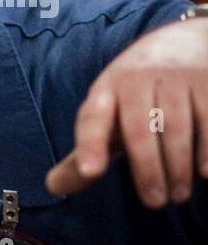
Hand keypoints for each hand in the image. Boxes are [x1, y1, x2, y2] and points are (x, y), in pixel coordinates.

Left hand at [46, 16, 207, 206]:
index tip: (92, 172)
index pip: (93, 117)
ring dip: (178, 166)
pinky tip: (204, 173)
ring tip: (178, 196)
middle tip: (153, 203)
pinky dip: (207, 147)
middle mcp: (136, 79)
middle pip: (138, 129)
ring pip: (175, 127)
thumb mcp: (108, 112)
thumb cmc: (137, 92)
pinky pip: (207, 117)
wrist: (184, 40)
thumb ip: (85, 150)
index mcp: (106, 89)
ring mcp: (174, 76)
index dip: (91, 144)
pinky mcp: (207, 79)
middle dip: (146, 170)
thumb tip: (52, 186)